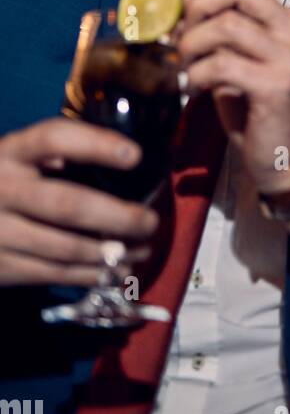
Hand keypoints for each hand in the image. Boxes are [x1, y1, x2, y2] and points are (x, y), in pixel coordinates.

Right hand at [0, 119, 158, 288]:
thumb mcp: (18, 158)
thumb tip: (126, 162)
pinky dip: (90, 275)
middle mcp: (2, 190)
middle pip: (67, 205)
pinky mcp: (0, 267)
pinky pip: (52, 274)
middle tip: (150, 221)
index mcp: (11, 152)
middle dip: (117, 217)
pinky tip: (116, 270)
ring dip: (111, 254)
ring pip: (64, 248)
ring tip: (142, 249)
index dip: (96, 145)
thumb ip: (56, 156)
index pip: (53, 138)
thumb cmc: (3, 180)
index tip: (135, 155)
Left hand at [177, 0, 289, 195]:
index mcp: (288, 22)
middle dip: (197, 8)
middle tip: (176, 36)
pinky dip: (196, 73)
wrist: (284, 159)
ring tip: (182, 67)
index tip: (172, 13)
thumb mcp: (237, 63)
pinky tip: (191, 88)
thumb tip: (170, 14)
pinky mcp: (276, 86)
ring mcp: (289, 58)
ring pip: (226, 26)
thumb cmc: (256, 110)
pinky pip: (221, 65)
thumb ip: (216, 36)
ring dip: (191, 44)